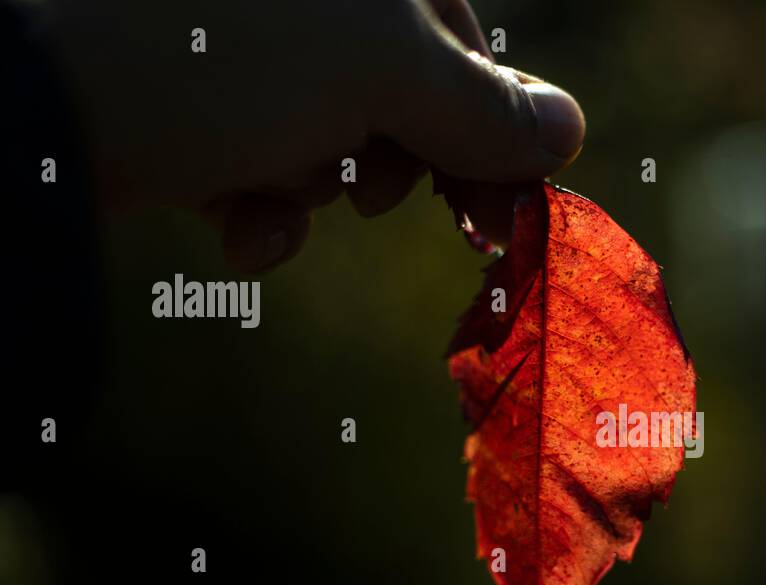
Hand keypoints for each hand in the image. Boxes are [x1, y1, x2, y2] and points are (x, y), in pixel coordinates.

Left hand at [43, 0, 584, 269]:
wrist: (30, 100)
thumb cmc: (222, 57)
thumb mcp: (380, 75)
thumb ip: (483, 107)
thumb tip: (571, 130)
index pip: (457, 35)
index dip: (487, 129)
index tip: (498, 215)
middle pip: (393, 83)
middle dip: (387, 158)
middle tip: (370, 198)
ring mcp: (231, 33)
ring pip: (323, 125)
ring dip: (314, 185)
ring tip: (269, 195)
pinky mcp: (175, 87)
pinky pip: (253, 148)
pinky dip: (257, 202)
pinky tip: (233, 229)